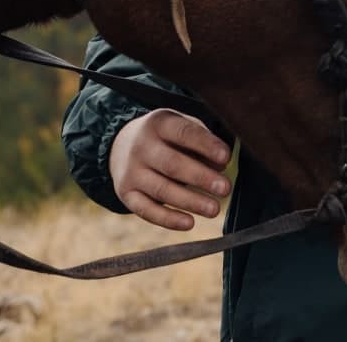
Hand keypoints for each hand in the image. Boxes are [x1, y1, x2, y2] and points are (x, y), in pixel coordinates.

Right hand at [108, 108, 233, 230]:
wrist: (120, 145)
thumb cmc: (166, 138)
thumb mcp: (182, 128)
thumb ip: (203, 142)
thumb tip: (221, 166)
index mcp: (159, 123)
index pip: (184, 133)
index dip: (206, 145)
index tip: (226, 158)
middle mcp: (141, 146)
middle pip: (172, 164)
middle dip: (201, 177)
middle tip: (225, 188)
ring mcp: (131, 171)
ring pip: (161, 190)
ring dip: (190, 201)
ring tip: (214, 210)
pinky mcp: (126, 193)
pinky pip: (146, 210)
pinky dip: (168, 219)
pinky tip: (189, 223)